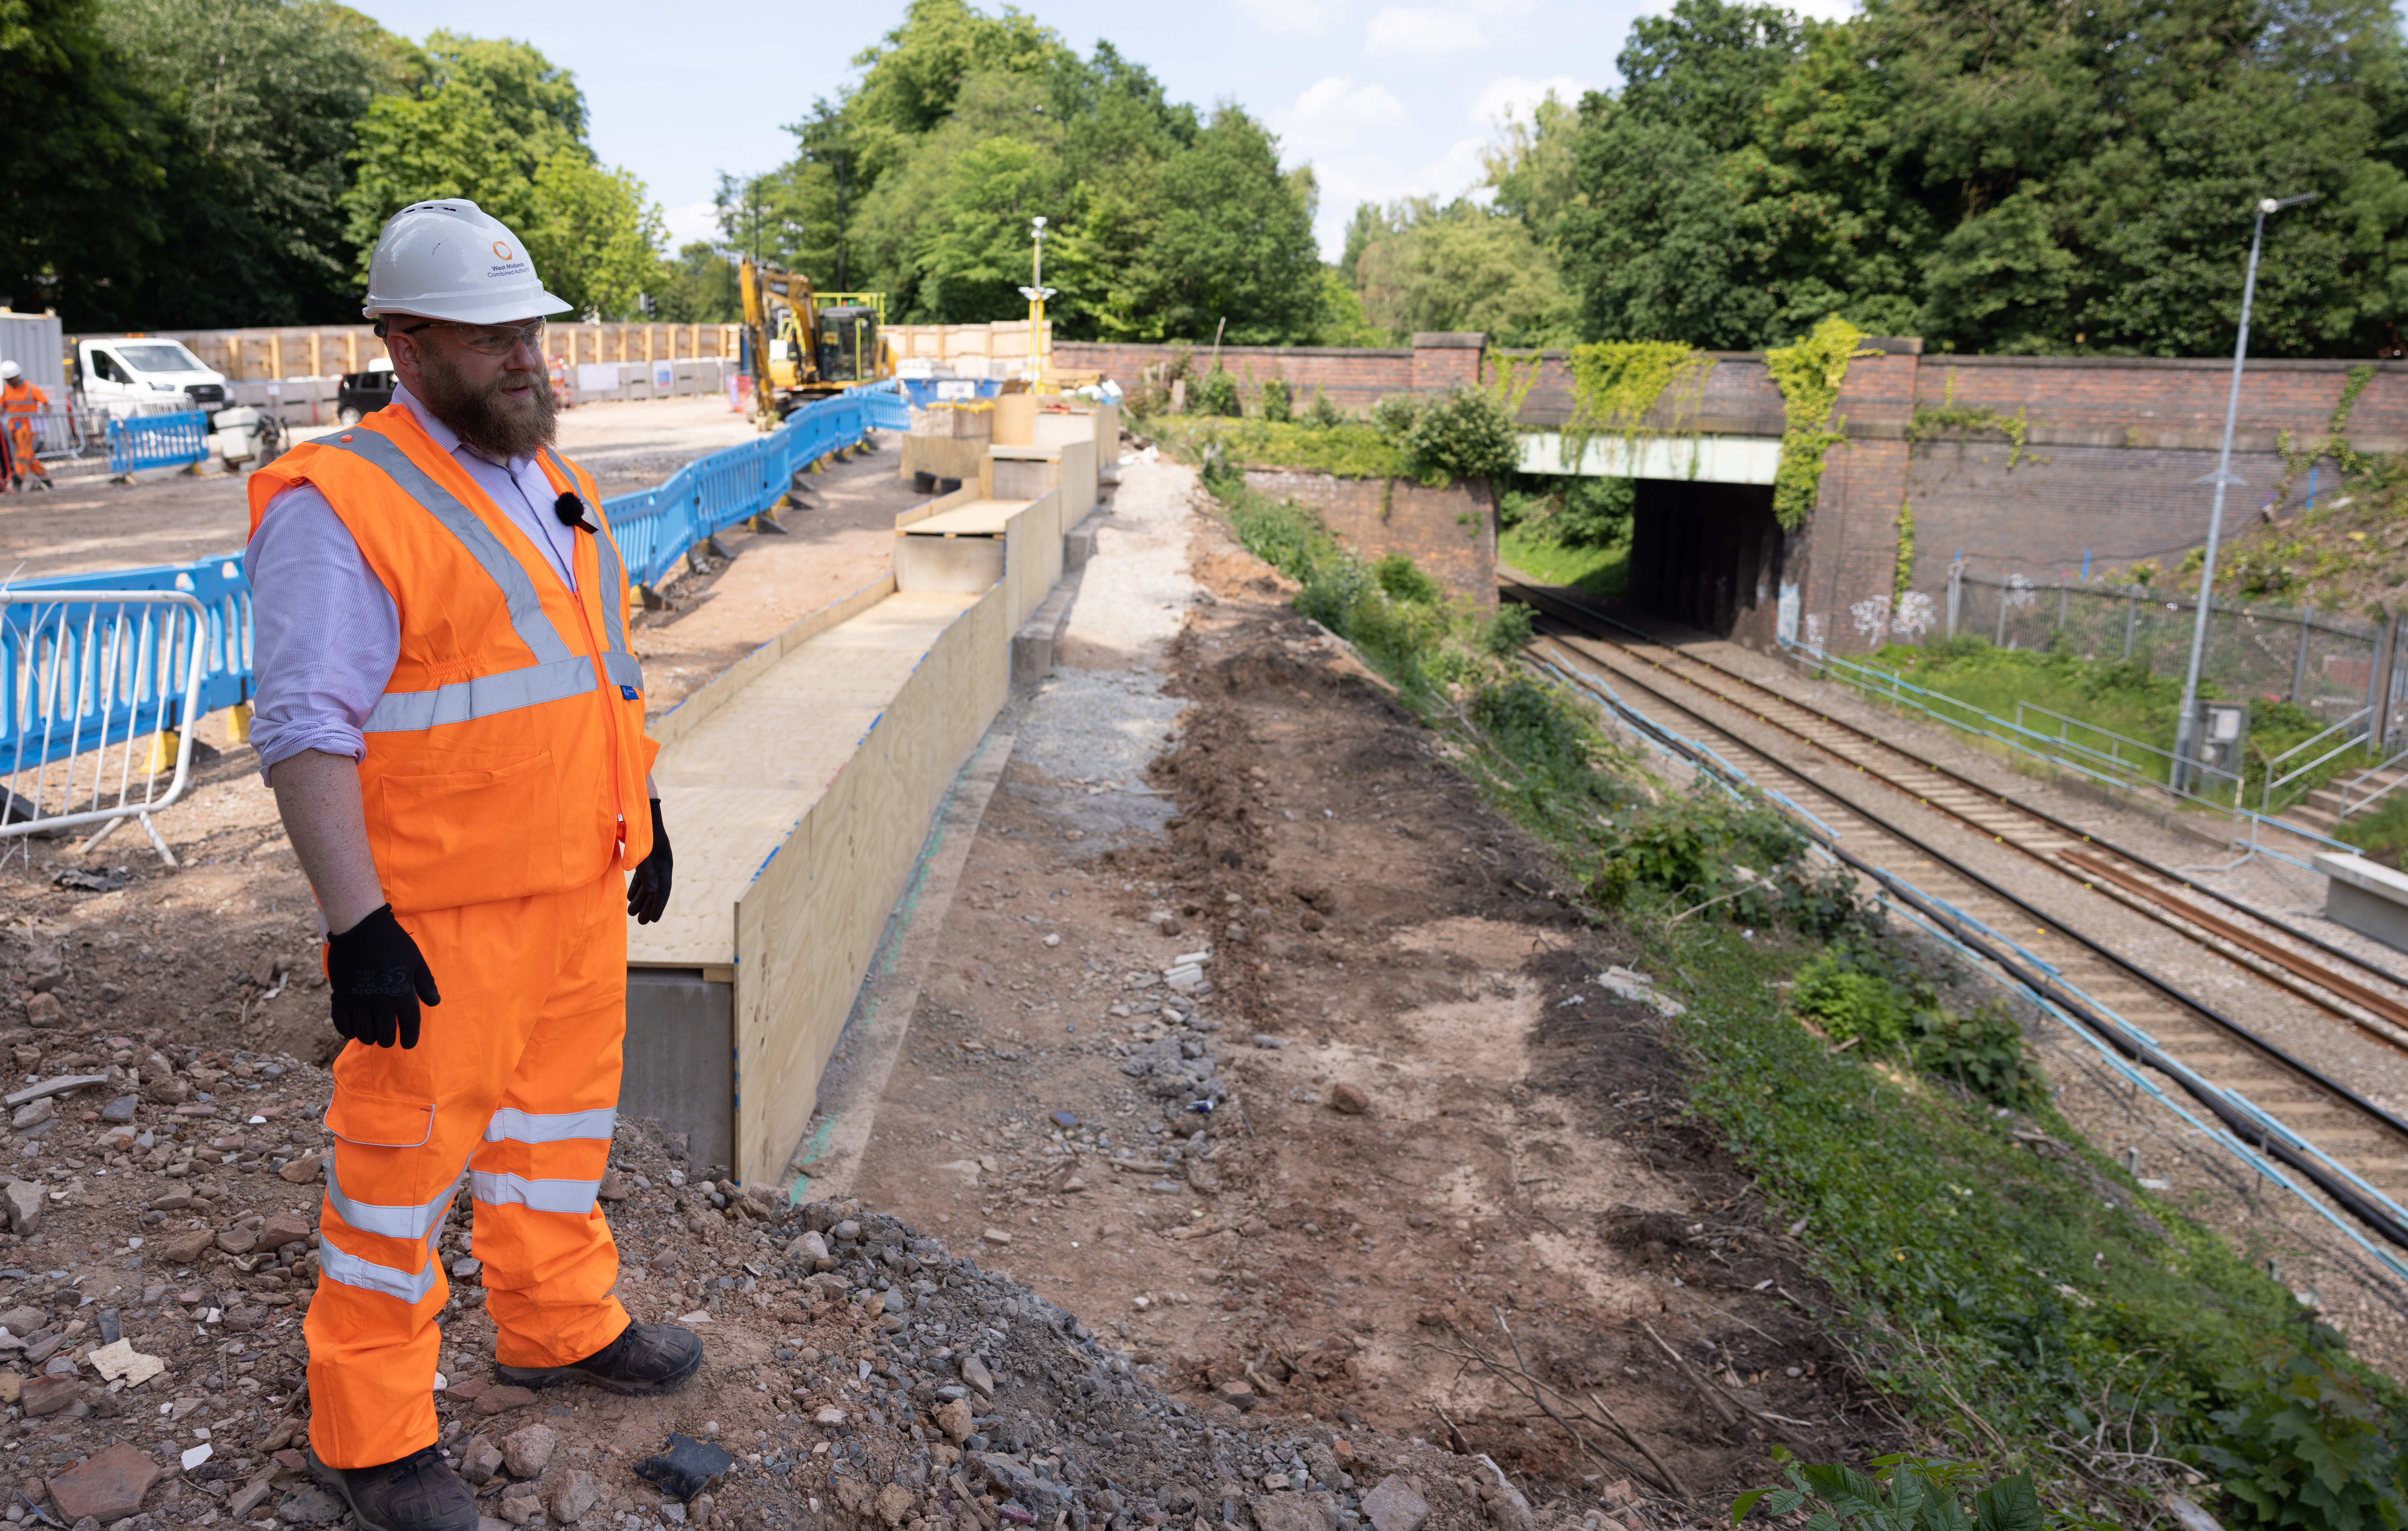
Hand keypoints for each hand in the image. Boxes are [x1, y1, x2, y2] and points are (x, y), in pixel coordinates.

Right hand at [326, 904, 439, 1048]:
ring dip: (368, 1037)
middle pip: (385, 1035)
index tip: (407, 1044)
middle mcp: (382, 1002)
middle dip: (387, 1040)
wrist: (362, 929)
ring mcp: (360, 1001)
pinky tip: (352, 1030)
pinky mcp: (341, 997)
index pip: (409, 1026)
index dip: (409, 1038)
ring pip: (363, 1033)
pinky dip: (347, 1031)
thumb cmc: (393, 943)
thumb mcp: (416, 961)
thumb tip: (435, 1002)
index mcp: (403, 994)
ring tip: (370, 1034)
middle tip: (386, 1038)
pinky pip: (342, 1024)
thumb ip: (424, 983)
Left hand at [628, 798, 672, 923]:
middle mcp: (660, 864)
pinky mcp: (643, 857)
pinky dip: (635, 887)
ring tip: (632, 913)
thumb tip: (653, 892)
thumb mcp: (644, 851)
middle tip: (641, 922)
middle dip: (648, 906)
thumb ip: (648, 871)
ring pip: (647, 884)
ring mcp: (652, 861)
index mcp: (664, 863)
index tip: (652, 920)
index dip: (658, 906)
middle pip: (655, 890)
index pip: (663, 889)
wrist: (638, 809)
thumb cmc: (641, 830)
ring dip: (640, 899)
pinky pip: (641, 876)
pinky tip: (629, 897)